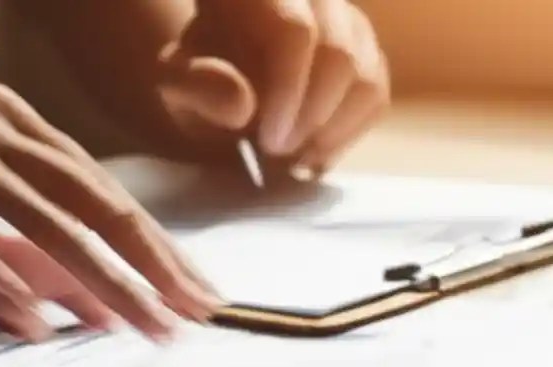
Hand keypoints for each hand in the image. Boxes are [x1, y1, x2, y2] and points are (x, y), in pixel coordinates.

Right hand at [0, 82, 220, 340]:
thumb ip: (16, 250)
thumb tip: (85, 301)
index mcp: (4, 121)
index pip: (101, 192)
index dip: (156, 247)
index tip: (198, 294)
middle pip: (89, 201)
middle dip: (150, 265)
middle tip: (196, 315)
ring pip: (40, 222)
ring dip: (100, 282)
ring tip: (143, 327)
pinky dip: (1, 288)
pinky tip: (42, 326)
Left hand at [157, 0, 390, 175]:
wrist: (224, 89)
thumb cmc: (200, 80)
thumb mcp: (177, 85)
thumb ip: (197, 88)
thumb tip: (240, 104)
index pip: (293, 30)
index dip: (288, 89)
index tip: (268, 141)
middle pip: (338, 53)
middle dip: (308, 117)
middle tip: (274, 153)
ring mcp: (348, 23)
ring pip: (365, 77)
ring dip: (328, 132)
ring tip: (289, 158)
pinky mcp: (368, 56)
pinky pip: (375, 98)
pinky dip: (344, 137)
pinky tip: (309, 156)